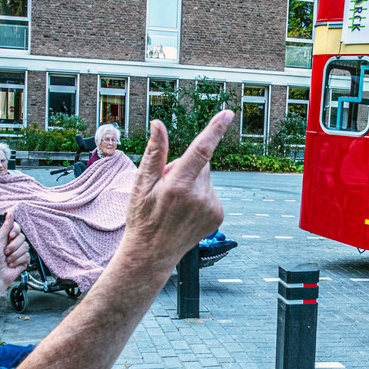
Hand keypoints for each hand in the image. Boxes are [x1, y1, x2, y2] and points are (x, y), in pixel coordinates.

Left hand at [0, 212, 28, 294]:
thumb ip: (6, 227)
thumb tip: (10, 214)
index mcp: (6, 239)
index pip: (16, 229)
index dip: (15, 232)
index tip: (10, 236)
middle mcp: (12, 245)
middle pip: (22, 238)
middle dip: (13, 245)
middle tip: (5, 251)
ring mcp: (18, 253)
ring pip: (25, 247)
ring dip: (15, 254)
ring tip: (7, 259)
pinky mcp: (23, 262)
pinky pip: (27, 256)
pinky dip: (18, 260)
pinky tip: (11, 264)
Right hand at [122, 112, 230, 268]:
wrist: (152, 254)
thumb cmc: (142, 218)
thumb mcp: (141, 184)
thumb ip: (155, 153)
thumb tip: (158, 125)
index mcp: (179, 186)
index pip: (201, 150)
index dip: (215, 129)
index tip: (227, 114)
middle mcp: (199, 196)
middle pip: (200, 163)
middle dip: (185, 167)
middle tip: (167, 187)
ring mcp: (211, 207)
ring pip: (205, 179)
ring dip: (192, 183)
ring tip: (175, 203)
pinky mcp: (218, 215)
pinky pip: (210, 193)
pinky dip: (200, 196)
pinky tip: (186, 211)